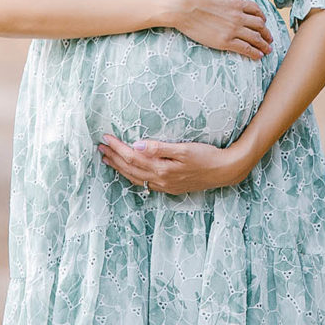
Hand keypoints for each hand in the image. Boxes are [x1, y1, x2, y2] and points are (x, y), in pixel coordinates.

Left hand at [98, 134, 251, 193]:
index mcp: (161, 169)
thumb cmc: (206, 156)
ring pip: (135, 177)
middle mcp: (160, 180)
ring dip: (120, 168)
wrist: (225, 171)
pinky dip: (133, 176)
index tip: (106, 137)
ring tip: (108, 160)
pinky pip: (145, 183)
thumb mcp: (184, 149)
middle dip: (114, 158)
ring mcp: (165, 186)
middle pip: (130, 169)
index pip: (132, 157)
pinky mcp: (170, 187)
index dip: (118, 147)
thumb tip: (136, 144)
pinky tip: (130, 172)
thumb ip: (159, 148)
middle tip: (100, 148)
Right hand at [168, 0, 272, 59]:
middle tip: (270, 39)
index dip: (262, 17)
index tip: (264, 22)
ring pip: (255, 38)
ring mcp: (232, 29)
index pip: (256, 10)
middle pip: (259, 25)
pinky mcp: (224, 41)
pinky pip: (245, 48)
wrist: (182, 5)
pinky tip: (258, 56)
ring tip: (267, 50)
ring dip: (263, 45)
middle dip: (266, 33)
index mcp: (236, 2)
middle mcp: (238, 16)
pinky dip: (254, 53)